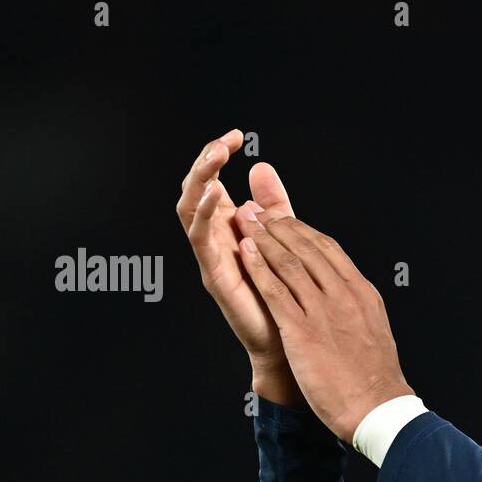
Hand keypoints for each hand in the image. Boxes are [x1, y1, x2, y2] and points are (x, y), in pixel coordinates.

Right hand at [175, 129, 303, 406]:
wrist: (290, 346)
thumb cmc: (286, 297)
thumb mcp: (283, 239)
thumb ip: (273, 205)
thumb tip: (262, 166)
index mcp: (230, 228)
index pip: (213, 183)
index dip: (218, 156)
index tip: (237, 135)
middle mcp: (217, 240)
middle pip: (195, 192)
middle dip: (204, 164)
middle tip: (222, 144)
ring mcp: (213, 258)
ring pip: (191, 211)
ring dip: (200, 182)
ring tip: (214, 160)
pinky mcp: (216, 276)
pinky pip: (202, 241)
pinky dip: (206, 215)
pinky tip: (217, 196)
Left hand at [234, 211, 413, 442]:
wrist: (376, 408)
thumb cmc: (374, 378)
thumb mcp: (373, 329)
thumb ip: (357, 307)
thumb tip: (347, 294)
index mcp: (360, 292)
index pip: (328, 249)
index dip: (301, 230)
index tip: (284, 220)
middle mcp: (343, 294)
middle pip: (306, 248)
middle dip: (277, 225)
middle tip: (256, 210)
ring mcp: (322, 311)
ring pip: (288, 263)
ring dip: (263, 238)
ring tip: (245, 222)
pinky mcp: (302, 331)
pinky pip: (275, 290)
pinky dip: (258, 267)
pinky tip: (244, 252)